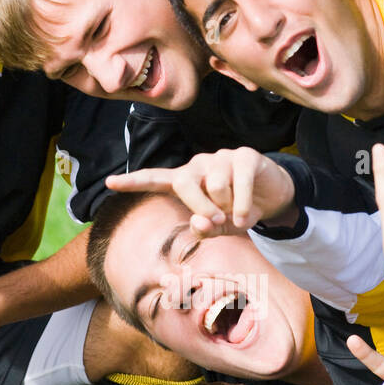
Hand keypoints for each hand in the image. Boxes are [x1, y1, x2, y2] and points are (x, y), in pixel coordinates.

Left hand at [105, 147, 297, 234]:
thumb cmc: (239, 212)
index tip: (108, 183)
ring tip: (238, 215)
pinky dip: (242, 204)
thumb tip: (201, 223)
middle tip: (216, 223)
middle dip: (199, 208)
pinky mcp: (245, 156)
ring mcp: (221, 157)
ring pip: (214, 184)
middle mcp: (199, 164)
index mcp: (186, 181)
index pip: (156, 179)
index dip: (133, 182)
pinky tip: (247, 217)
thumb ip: (206, 228)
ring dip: (227, 207)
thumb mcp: (221, 227)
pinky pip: (238, 181)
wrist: (274, 200)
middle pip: (184, 183)